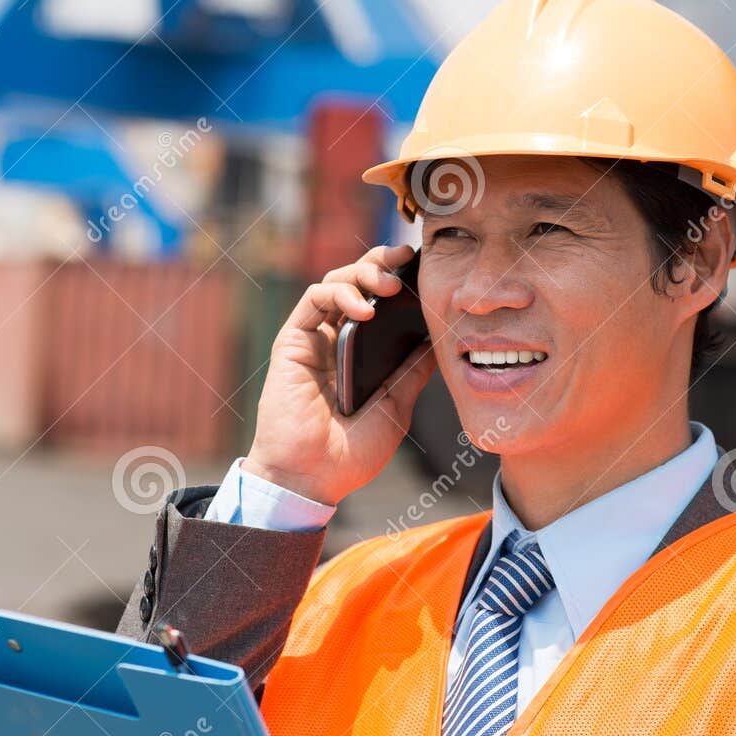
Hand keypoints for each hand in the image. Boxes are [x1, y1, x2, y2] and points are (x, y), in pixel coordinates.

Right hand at [242, 244, 436, 506]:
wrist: (314, 478)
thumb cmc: (353, 450)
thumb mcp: (398, 403)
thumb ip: (414, 369)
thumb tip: (442, 335)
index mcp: (364, 351)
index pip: (383, 300)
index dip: (402, 277)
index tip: (429, 266)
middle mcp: (338, 338)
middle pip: (359, 281)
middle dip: (383, 261)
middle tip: (407, 257)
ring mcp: (316, 338)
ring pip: (336, 281)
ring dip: (364, 272)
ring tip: (389, 284)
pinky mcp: (294, 341)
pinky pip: (314, 300)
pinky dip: (340, 294)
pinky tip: (365, 308)